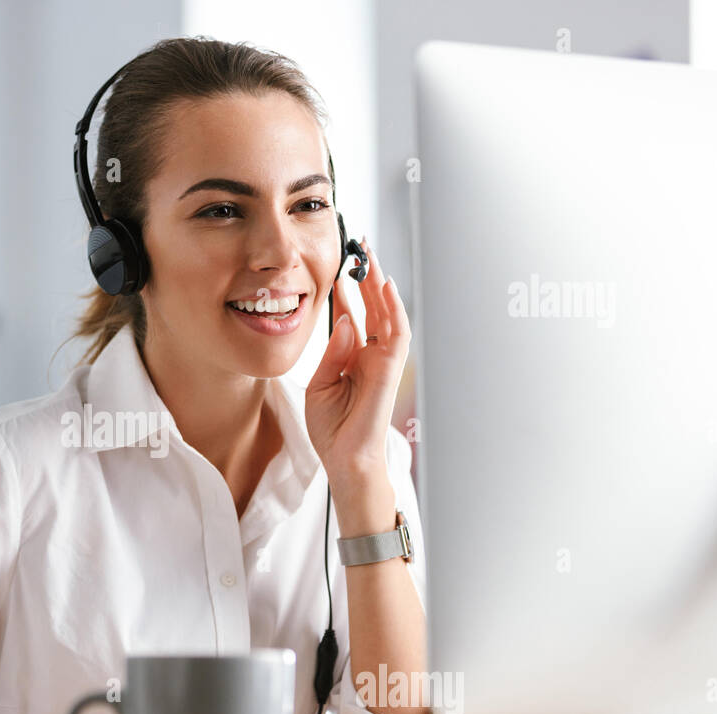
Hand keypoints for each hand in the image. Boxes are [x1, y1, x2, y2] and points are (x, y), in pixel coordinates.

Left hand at [305, 239, 411, 481]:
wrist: (343, 459)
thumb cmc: (331, 429)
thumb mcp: (320, 384)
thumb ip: (332, 352)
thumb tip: (345, 321)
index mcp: (353, 359)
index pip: (353, 317)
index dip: (348, 293)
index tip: (339, 269)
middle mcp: (371, 356)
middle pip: (373, 310)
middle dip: (368, 279)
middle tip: (361, 250)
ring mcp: (382, 362)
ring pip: (387, 315)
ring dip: (381, 286)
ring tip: (372, 258)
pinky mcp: (390, 370)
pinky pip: (396, 334)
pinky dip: (393, 310)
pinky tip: (385, 288)